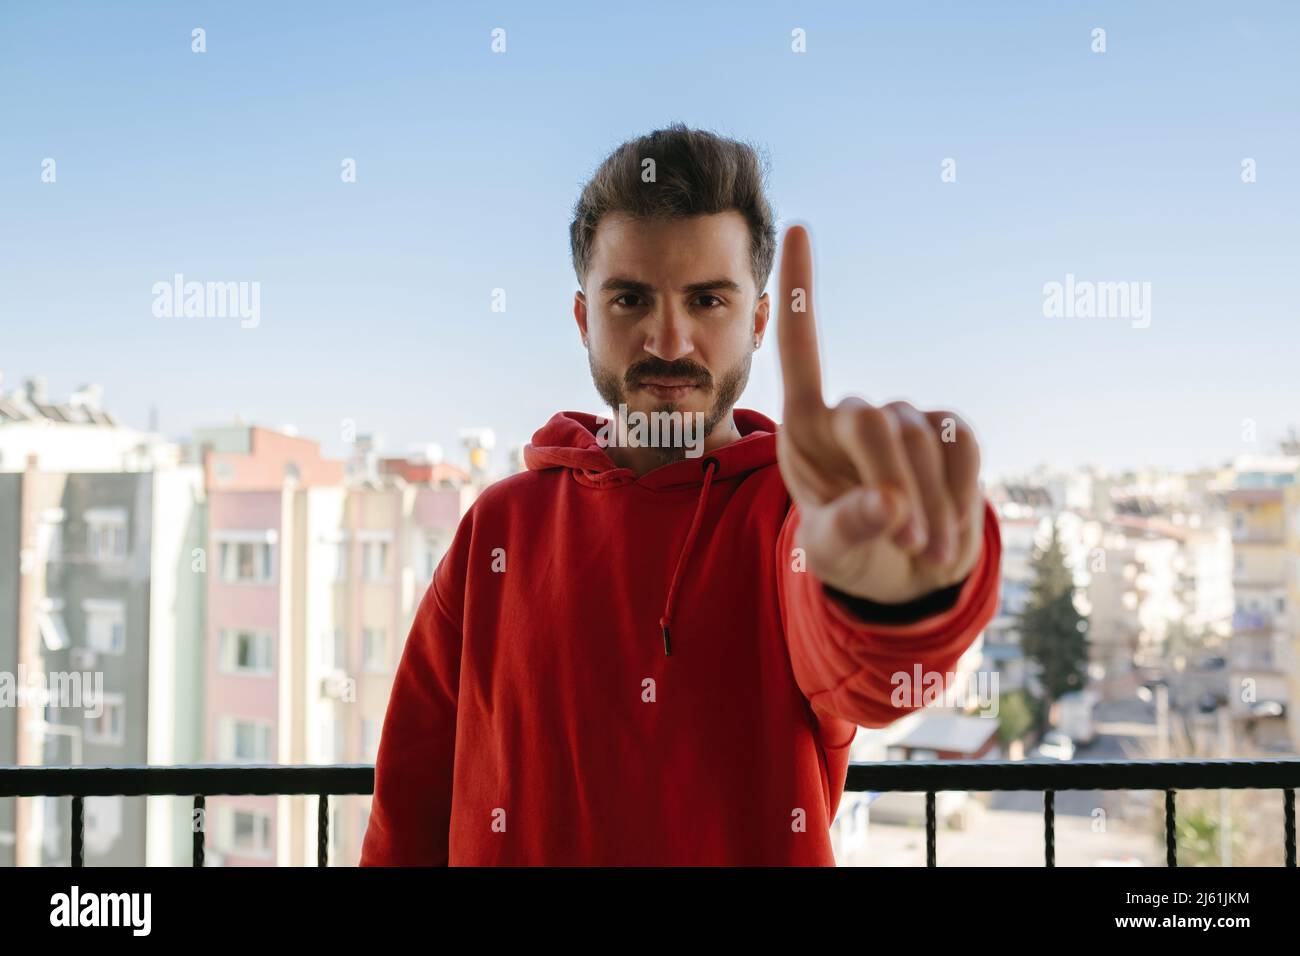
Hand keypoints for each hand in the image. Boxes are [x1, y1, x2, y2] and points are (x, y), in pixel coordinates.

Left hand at [775, 224, 984, 603]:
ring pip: (922, 442)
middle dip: (890, 483)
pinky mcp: (949, 431)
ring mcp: (903, 417)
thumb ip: (847, 528)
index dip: (801, 291)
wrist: (900, 573)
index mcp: (804, 427)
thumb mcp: (832, 551)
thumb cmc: (849, 554)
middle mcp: (851, 411)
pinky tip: (947, 531)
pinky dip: (959, 495)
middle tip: (903, 540)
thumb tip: (888, 507)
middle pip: (872, 424)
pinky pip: (962, 448)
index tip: (799, 227)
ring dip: (929, 505)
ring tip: (922, 551)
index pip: (800, 350)